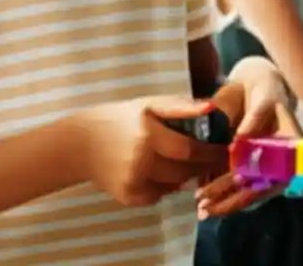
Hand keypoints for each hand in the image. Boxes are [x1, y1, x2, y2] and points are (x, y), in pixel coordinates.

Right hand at [80, 97, 229, 207]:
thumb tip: (211, 107)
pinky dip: (164, 186)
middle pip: (184, 172)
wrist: (79, 144)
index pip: (189, 150)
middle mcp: (142, 163)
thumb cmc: (119, 118)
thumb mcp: (148, 104)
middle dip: (201, 166)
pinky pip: (158, 195)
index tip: (223, 150)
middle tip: (211, 159)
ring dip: (184, 176)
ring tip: (182, 162)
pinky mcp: (129, 198)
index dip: (209, 153)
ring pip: (174, 185)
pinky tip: (157, 171)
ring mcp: (134, 183)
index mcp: (148, 136)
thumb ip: (180, 106)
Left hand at [195, 77, 295, 218]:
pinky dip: (225, 197)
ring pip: (249, 194)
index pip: (271, 170)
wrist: (262, 90)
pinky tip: (208, 204)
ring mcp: (269, 171)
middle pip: (258, 189)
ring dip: (226, 203)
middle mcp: (283, 165)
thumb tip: (240, 139)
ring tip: (202, 210)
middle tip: (206, 205)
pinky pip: (242, 190)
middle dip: (231, 199)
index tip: (232, 181)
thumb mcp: (263, 99)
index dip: (253, 180)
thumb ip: (254, 117)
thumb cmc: (266, 92)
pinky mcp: (255, 173)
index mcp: (292, 147)